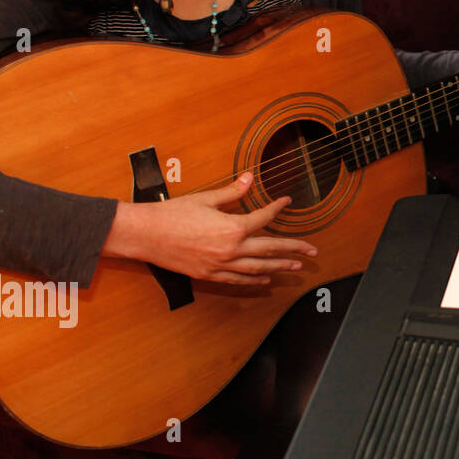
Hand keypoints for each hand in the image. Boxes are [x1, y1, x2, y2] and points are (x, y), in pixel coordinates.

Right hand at [102, 172, 317, 284]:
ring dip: (279, 267)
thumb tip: (249, 178)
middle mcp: (231, 249)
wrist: (145, 234)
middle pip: (270, 249)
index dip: (277, 209)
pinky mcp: (209, 275)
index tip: (287, 202)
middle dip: (294, 249)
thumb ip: (232, 192)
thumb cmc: (173, 214)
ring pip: (258, 268)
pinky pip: (237, 280)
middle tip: (313, 251)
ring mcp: (220, 265)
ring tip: (296, 266)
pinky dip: (254, 280)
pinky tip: (266, 280)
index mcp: (232, 227)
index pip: (263, 218)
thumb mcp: (206, 199)